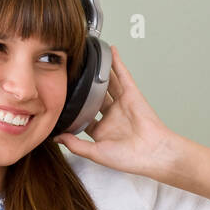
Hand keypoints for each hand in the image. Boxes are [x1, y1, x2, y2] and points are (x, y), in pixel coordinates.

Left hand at [55, 46, 178, 178]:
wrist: (153, 153)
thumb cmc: (130, 157)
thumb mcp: (96, 153)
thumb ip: (75, 144)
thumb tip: (57, 137)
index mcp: (102, 131)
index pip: (84, 117)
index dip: (74, 109)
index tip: (62, 100)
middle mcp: (112, 116)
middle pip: (94, 97)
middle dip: (84, 87)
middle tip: (72, 73)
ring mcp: (122, 104)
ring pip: (108, 84)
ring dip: (99, 71)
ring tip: (88, 58)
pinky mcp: (132, 94)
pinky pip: (123, 75)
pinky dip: (117, 63)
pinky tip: (110, 52)